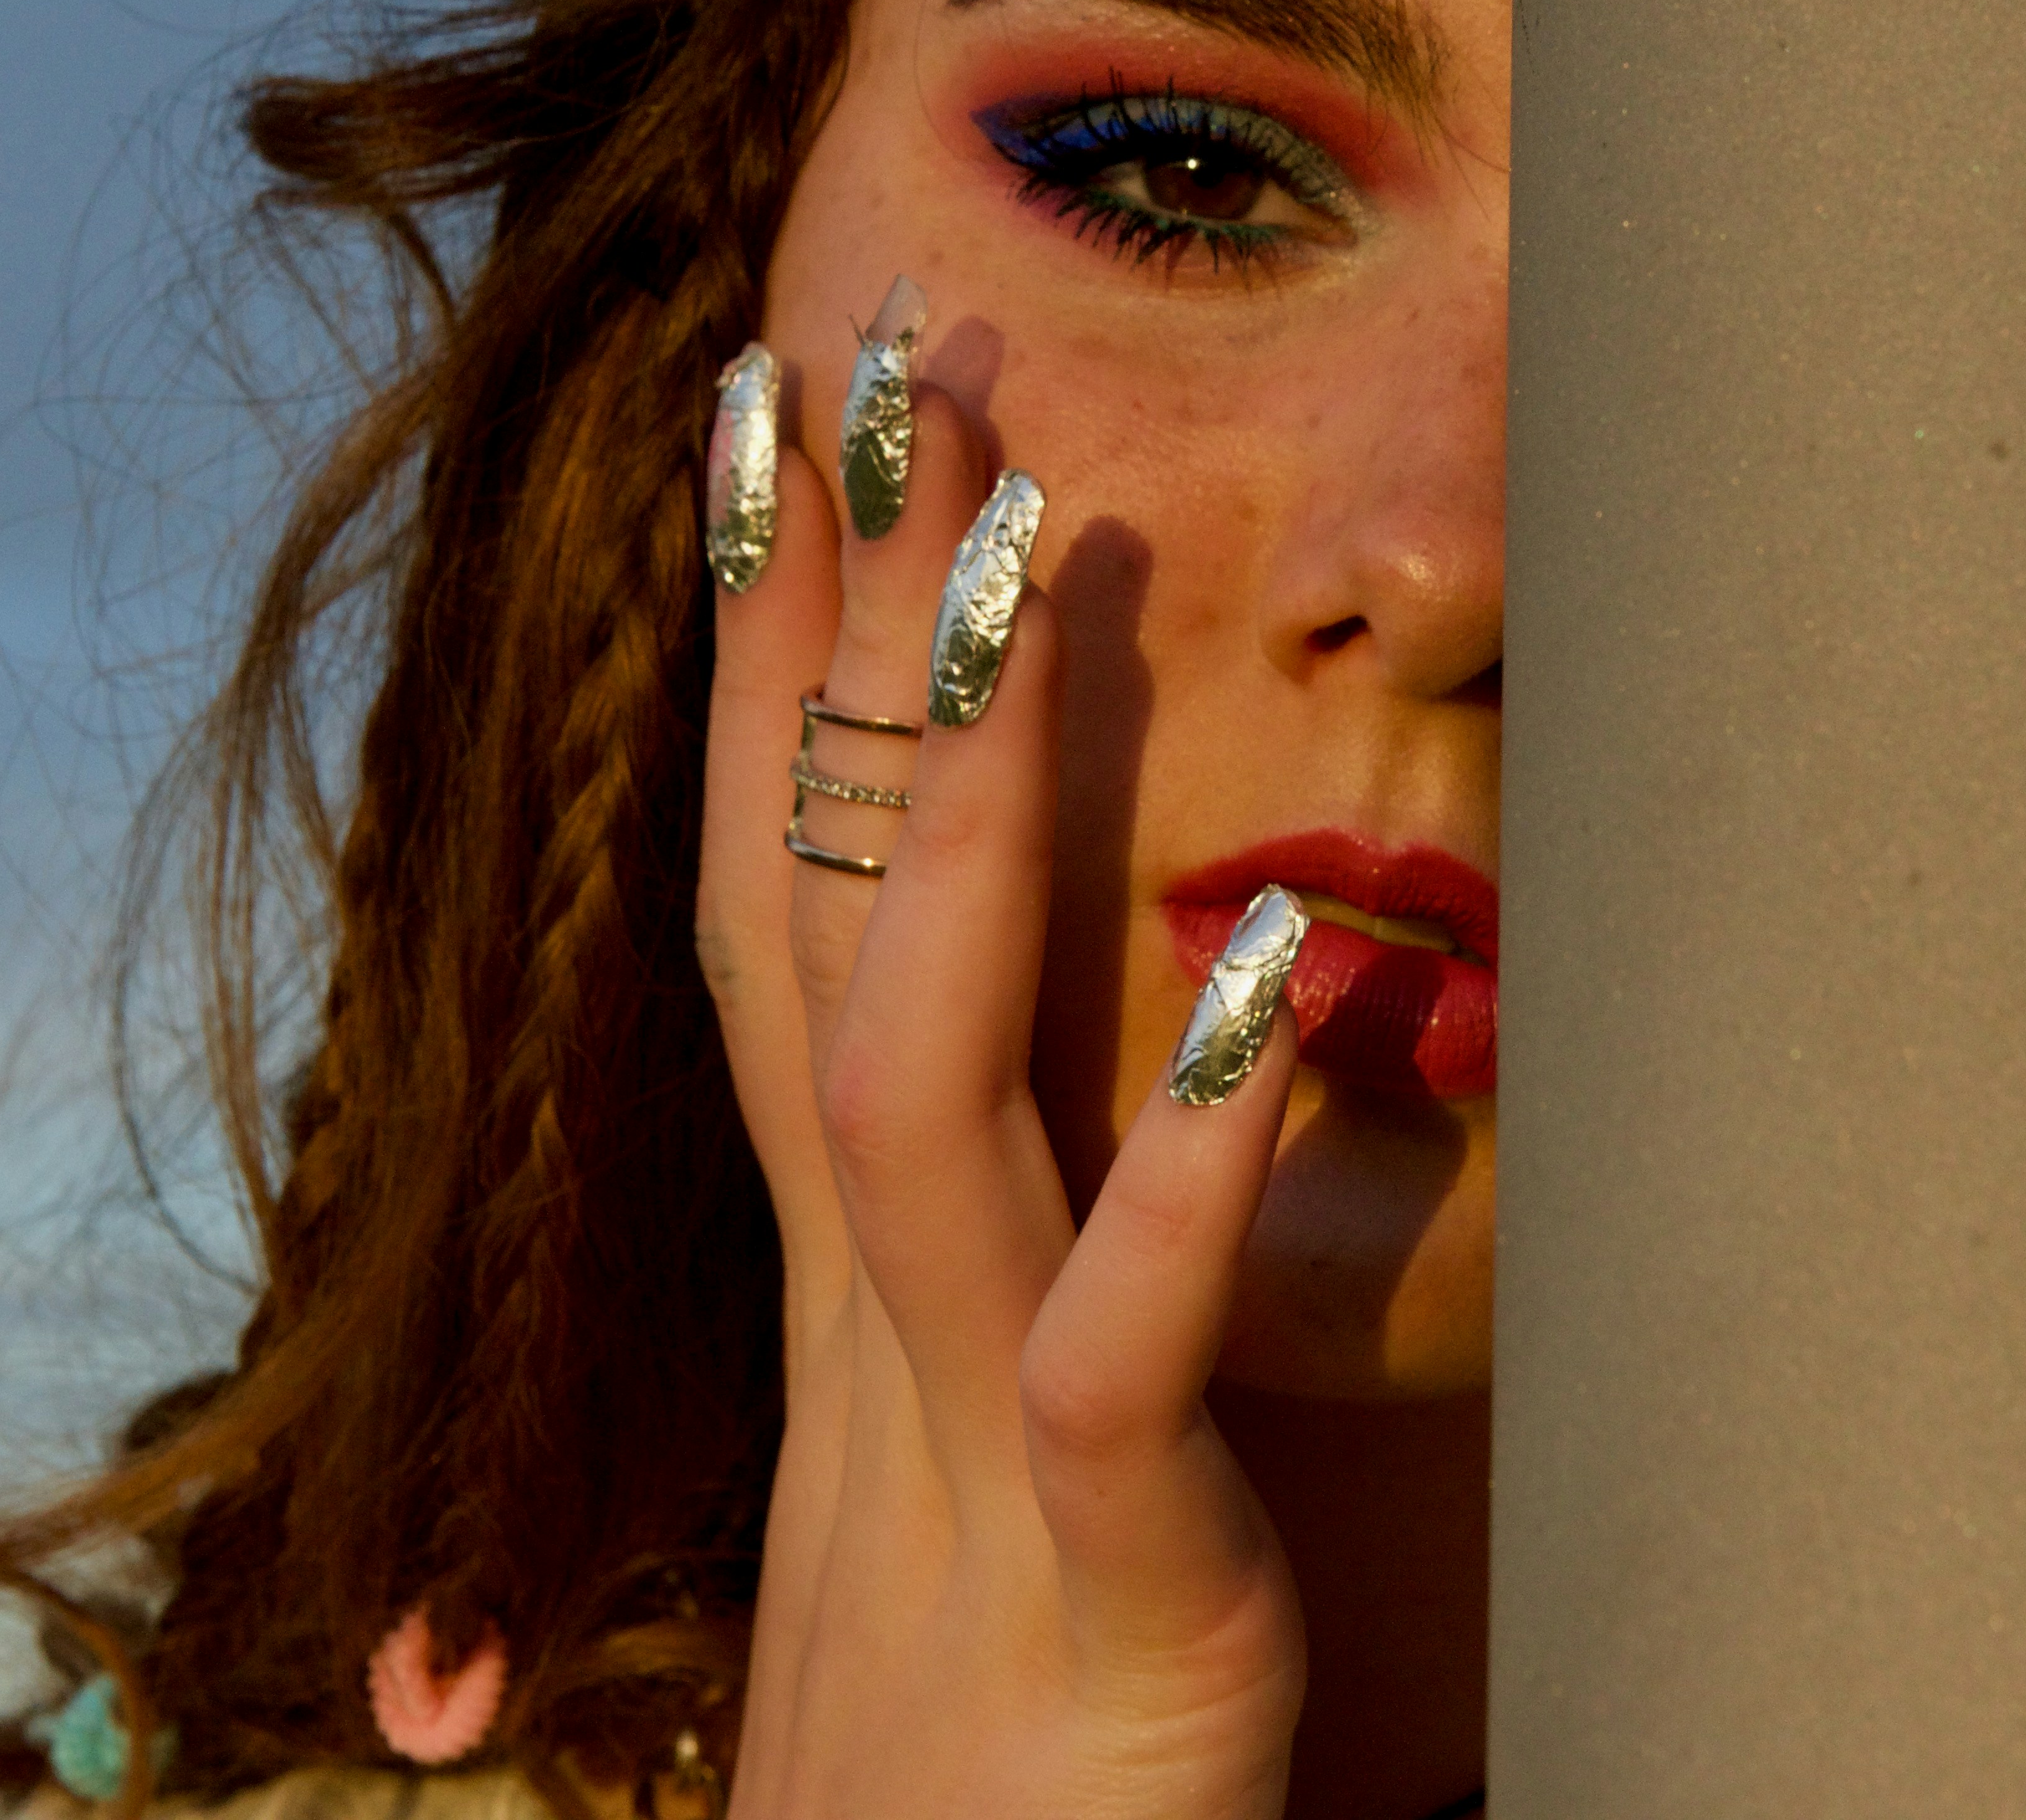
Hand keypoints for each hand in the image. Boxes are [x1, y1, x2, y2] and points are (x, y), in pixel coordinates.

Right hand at [695, 339, 1310, 1819]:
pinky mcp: (1112, 1605)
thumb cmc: (986, 1773)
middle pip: (803, 925)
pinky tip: (1264, 990)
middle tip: (858, 348)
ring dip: (951, 822)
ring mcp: (967, 1459)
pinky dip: (1177, 1178)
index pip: (775, 916)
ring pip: (916, 1093)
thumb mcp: (987, 1472)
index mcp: (859, 1296)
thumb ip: (1035, 1276)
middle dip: (822, 641)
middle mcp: (873, 1339)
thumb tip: (1151, 1061)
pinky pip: (1116, 1364)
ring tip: (1023, 565)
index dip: (761, 671)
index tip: (775, 423)